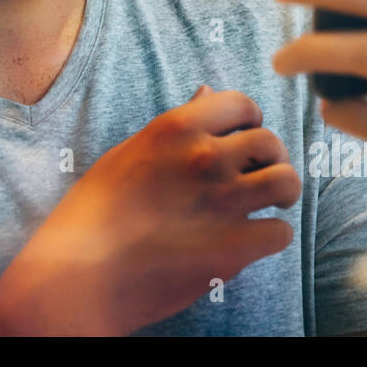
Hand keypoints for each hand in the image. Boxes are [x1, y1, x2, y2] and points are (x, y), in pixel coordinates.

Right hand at [0, 87, 300, 334]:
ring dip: (283, 193)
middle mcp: (204, 157)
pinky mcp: (232, 247)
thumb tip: (206, 93)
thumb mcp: (128, 153)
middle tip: (259, 174)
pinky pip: (280, 233)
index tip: (244, 137)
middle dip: (271, 157)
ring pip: (286, 181)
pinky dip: (272, 237)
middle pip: (270, 141)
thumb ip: (173, 127)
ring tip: (271, 204)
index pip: (241, 104)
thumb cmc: (94, 212)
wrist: (80, 272)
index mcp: (176, 128)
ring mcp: (222, 201)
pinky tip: (254, 241)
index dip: (250, 120)